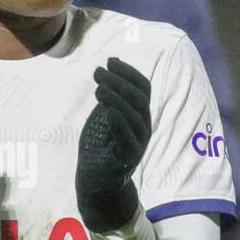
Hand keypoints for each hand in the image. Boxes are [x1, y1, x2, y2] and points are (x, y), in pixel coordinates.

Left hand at [76, 56, 150, 231]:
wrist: (96, 178)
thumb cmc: (100, 144)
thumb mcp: (104, 112)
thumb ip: (110, 93)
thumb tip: (110, 64)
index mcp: (139, 114)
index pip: (143, 87)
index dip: (129, 72)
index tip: (110, 61)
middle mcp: (143, 126)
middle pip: (139, 98)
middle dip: (119, 81)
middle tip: (98, 72)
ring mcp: (138, 142)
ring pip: (134, 115)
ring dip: (116, 98)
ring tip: (98, 89)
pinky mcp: (128, 157)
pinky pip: (128, 138)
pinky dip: (119, 122)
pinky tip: (107, 111)